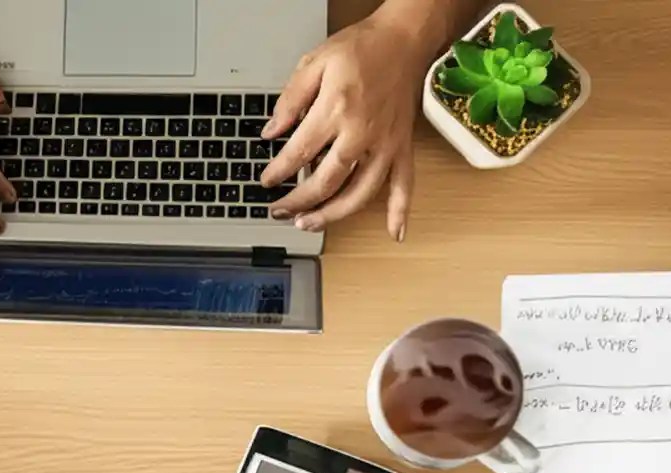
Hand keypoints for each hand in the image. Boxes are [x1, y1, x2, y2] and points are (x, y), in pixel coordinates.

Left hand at [261, 0, 467, 239]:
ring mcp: (385, 144)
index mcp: (336, 109)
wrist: (403, 40)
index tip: (266, 181)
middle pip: (326, 181)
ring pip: (360, 193)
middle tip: (278, 211)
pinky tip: (394, 233)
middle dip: (298, 201)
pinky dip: (401, 210)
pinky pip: (404, 184)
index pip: (299, 152)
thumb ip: (290, 101)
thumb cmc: (361, 49)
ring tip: (309, 223)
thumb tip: (270, 132)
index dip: (279, 172)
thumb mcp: (314, 63)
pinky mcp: (402, 148)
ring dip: (333, 214)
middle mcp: (362, 133)